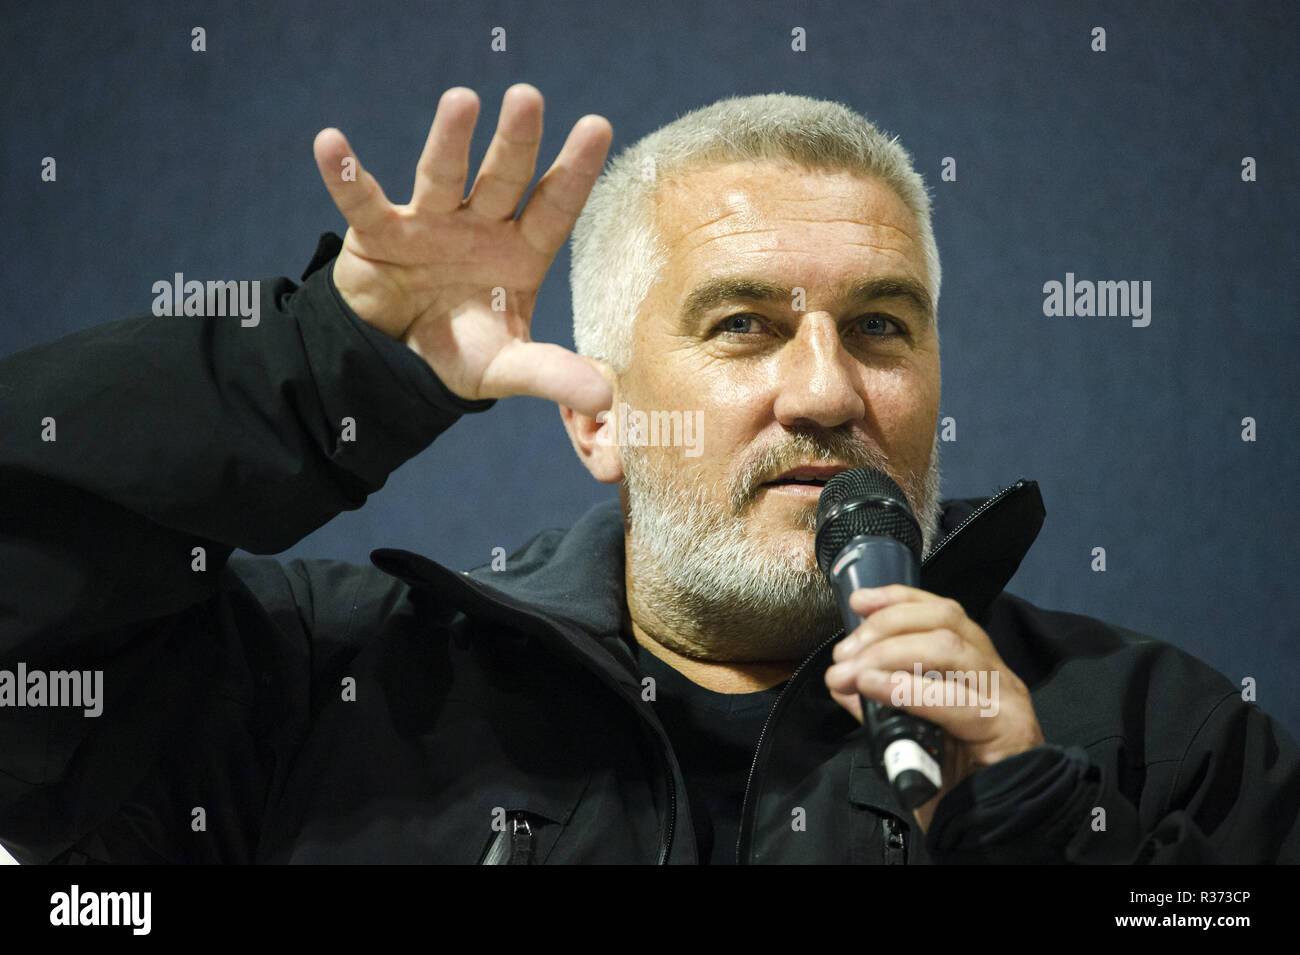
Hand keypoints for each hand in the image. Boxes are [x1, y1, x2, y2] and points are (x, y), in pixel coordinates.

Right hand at [312, 83, 613, 415]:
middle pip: (503, 178)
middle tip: (529, 98)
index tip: (598, 127)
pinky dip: (345, 174)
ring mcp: (429, 223)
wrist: (396, 362)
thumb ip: (552, 375)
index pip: (555, 207)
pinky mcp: (378, 233)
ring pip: (442, 177)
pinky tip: (331, 143)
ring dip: (449, 141)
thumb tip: (605, 399)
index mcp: (521, 252)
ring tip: (461, 101)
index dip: (575, 171)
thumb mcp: (506, 368)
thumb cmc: (460, 351)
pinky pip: (363, 201)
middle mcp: (480, 226)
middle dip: (516, 140)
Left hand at [823, 585, 1045, 833]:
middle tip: (844, 654)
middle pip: (945, 620)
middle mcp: (996, 671)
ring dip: (888, 653)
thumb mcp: (906, 732)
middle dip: (886, 626)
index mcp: (976, 664)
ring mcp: (1005, 697)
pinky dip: (907, 688)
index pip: (943, 611)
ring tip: (852, 672)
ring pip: (948, 649)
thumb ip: (878, 703)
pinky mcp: (1007, 728)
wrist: (991, 830)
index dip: (900, 598)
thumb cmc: (952, 778)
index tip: (859, 601)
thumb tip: (841, 678)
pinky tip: (875, 687)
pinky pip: (953, 699)